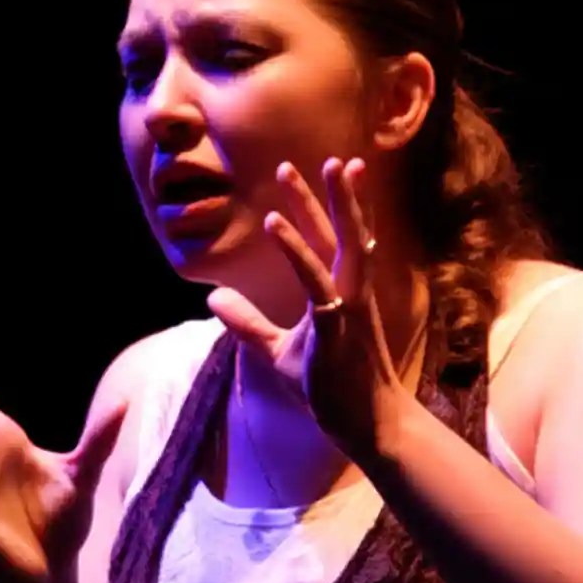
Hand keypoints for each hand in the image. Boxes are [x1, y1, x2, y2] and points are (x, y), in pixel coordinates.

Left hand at [207, 157, 409, 461]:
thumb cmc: (331, 388)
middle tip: (325, 156)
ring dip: (319, 205)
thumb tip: (213, 299)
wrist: (369, 427)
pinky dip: (294, 250)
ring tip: (295, 171)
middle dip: (333, 193)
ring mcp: (348, 309)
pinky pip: (314, 281)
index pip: (338, 240)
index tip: (329, 167)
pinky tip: (271, 223)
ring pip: (339, 246)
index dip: (332, 205)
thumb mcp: (278, 353)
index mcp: (345, 294)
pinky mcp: (335, 328)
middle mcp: (353, 293)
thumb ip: (249, 324)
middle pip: (345, 232)